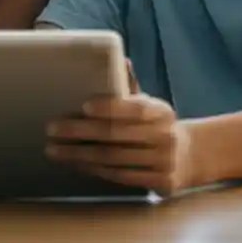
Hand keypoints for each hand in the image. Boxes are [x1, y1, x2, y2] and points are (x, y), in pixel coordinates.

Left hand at [45, 93, 189, 195]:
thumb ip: (131, 87)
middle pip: (116, 135)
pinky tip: (75, 164)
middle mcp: (164, 135)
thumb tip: (121, 60)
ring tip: (54, 150)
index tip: (84, 106)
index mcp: (160, 111)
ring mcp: (164, 161)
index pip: (133, 108)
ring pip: (113, 159)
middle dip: (80, 132)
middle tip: (52, 129)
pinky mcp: (160, 182)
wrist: (189, 156)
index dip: (109, 107)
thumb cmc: (156, 125)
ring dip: (79, 155)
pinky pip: (120, 177)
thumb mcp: (149, 105)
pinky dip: (94, 170)